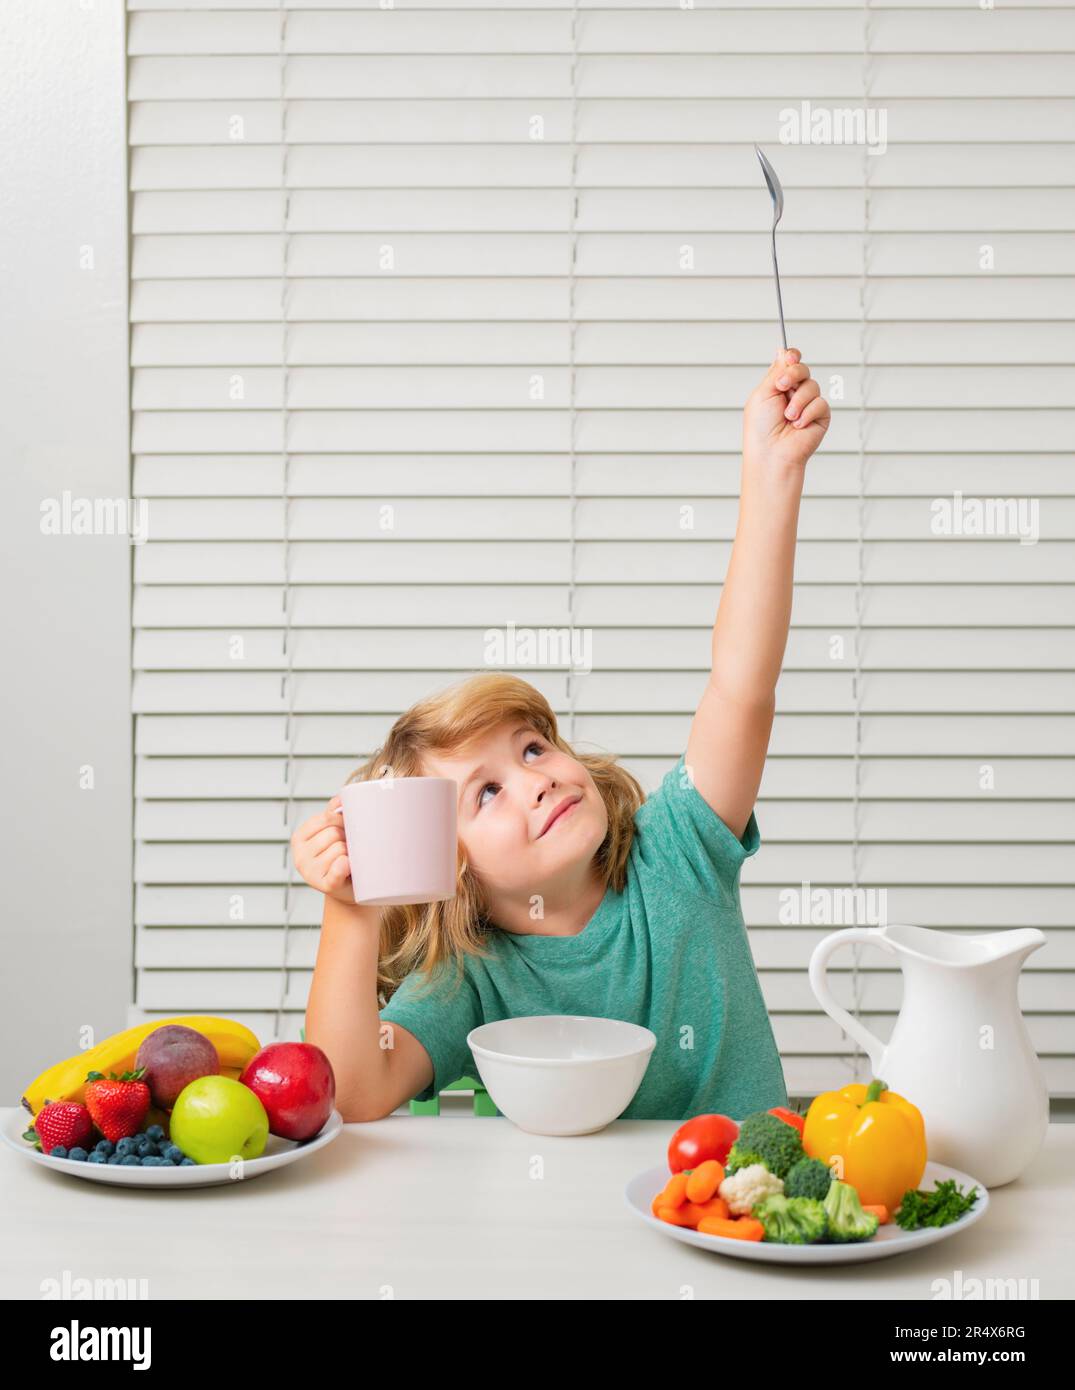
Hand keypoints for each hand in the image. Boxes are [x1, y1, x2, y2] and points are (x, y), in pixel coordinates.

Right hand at [290, 795, 356, 904]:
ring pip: (340, 849)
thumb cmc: (343, 856)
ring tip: (350, 860)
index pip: (326, 817)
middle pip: (334, 833)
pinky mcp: (324, 885)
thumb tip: (341, 797)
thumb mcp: (334, 833)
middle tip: (350, 849)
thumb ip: (333, 813)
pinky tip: (348, 867)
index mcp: (299, 837)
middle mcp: (299, 855)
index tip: (347, 829)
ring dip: (351, 853)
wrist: (351, 890)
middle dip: (347, 838)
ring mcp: (310, 872)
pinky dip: (346, 865)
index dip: (343, 821)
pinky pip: (340, 867)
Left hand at [743, 346, 830, 472]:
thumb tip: (783, 351)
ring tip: (788, 417)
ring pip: (812, 385)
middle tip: (783, 386)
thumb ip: (776, 371)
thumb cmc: (761, 428)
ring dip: (798, 401)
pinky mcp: (820, 416)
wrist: (772, 453)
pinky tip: (798, 426)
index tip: (789, 358)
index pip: (789, 363)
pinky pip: (821, 403)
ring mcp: (807, 404)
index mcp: (777, 386)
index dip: (791, 357)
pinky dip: (808, 413)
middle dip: (794, 374)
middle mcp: (793, 394)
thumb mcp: (763, 392)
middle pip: (802, 369)